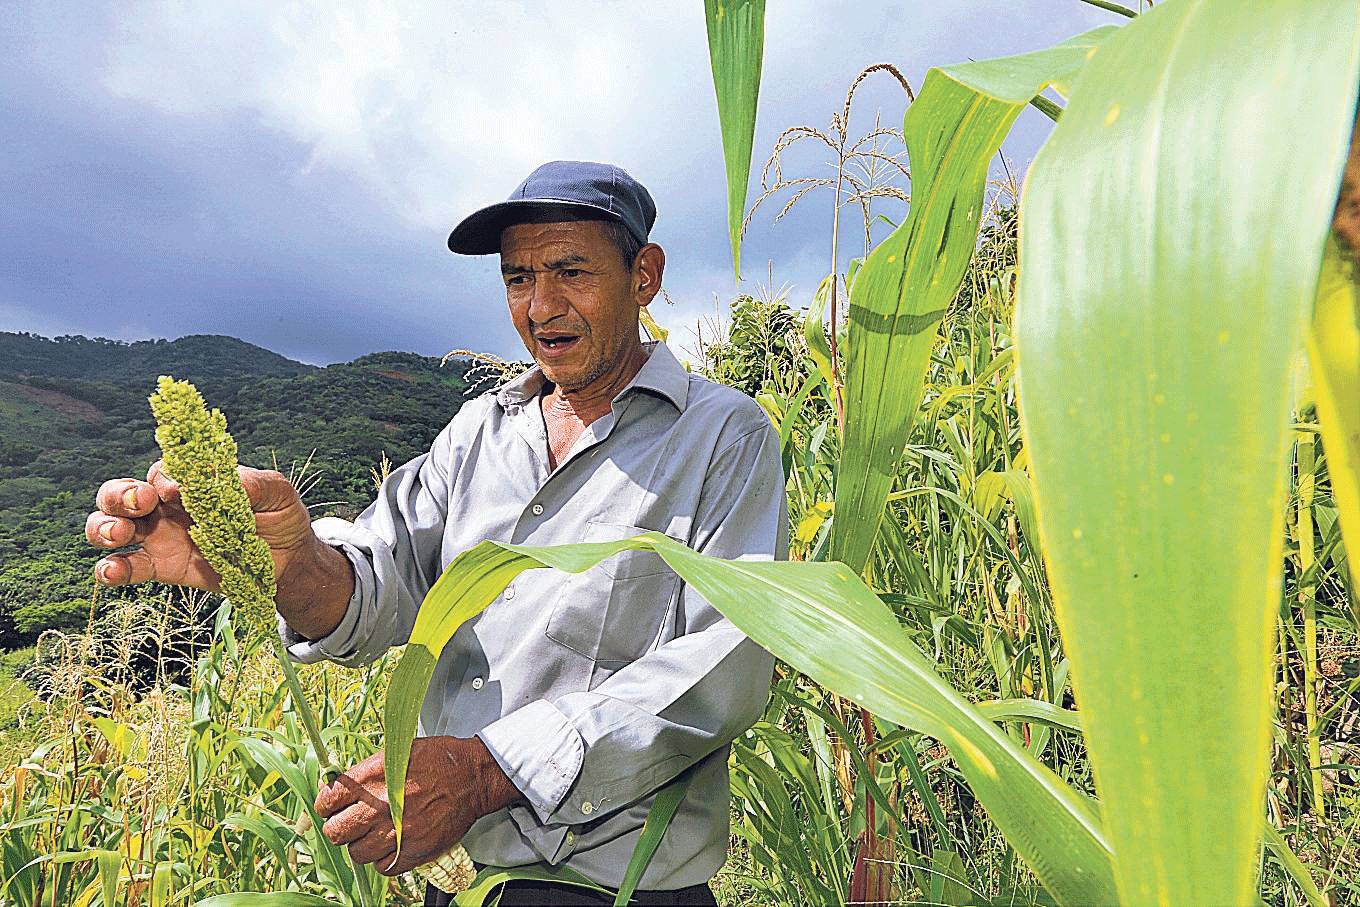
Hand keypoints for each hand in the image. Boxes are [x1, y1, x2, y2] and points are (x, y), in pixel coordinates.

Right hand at [87, 462, 352, 637]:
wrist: (288, 562)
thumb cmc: (280, 517)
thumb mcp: (277, 493)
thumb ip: (254, 484)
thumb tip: (228, 484)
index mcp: (191, 481)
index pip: (163, 472)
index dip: (164, 479)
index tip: (176, 491)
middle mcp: (166, 505)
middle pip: (121, 493)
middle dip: (118, 495)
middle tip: (138, 503)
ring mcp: (159, 536)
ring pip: (110, 526)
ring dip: (103, 527)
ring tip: (119, 534)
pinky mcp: (160, 567)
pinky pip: (125, 567)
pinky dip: (109, 569)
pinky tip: (112, 572)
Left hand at [314, 736, 523, 874]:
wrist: (472, 778)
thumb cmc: (438, 761)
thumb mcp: (397, 753)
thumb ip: (365, 772)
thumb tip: (335, 786)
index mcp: (373, 777)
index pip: (328, 800)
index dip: (326, 805)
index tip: (331, 807)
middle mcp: (380, 806)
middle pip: (335, 832)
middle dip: (339, 827)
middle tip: (350, 822)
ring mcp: (395, 832)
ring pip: (356, 853)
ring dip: (361, 844)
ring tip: (375, 833)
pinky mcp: (411, 852)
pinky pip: (381, 867)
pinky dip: (384, 858)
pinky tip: (393, 843)